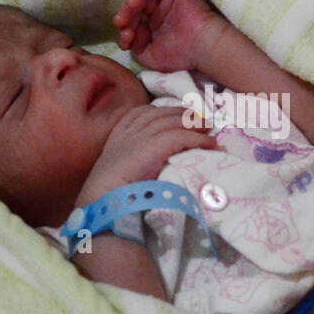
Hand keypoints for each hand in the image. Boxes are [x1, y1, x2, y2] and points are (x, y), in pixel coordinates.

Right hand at [76, 105, 215, 204]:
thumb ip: (133, 160)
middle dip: (181, 114)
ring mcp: (140, 137)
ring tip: (208, 128)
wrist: (104, 202)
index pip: (141, 113)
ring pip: (172, 122)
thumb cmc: (109, 195)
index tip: (178, 114)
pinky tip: (209, 143)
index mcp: (117, 136)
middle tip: (200, 119)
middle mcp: (129, 132)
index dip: (162, 111)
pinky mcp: (153, 146)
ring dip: (193, 124)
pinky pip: (181, 136)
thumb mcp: (119, 171)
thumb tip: (157, 163)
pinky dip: (198, 139)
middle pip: (159, 114)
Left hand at [113, 0, 225, 72]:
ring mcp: (165, 2)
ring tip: (122, 21)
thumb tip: (128, 36)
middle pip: (135, 11)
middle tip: (123, 31)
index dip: (126, 33)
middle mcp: (159, 14)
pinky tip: (132, 6)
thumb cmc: (181, 56)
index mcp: (155, 29)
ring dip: (128, 8)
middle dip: (125, 21)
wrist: (202, 48)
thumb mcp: (149, 57)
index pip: (134, 25)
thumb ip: (135, 47)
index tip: (126, 43)